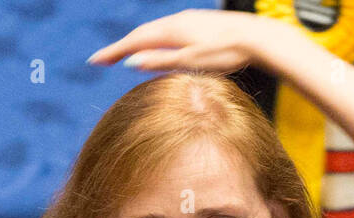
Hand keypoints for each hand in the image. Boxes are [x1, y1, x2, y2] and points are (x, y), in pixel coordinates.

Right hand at [88, 9, 290, 74]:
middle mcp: (177, 21)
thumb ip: (161, 62)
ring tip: (125, 54)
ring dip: (138, 42)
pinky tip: (159, 47)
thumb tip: (131, 62)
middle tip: (103, 59)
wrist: (258, 38)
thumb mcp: (191, 62)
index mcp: (172, 31)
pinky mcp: (200, 23)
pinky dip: (155, 39)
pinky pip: (169, 30)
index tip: (95, 60)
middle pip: (142, 33)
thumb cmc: (227, 53)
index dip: (113, 52)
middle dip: (121, 46)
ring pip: (156, 30)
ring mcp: (190, 20)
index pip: (134, 41)